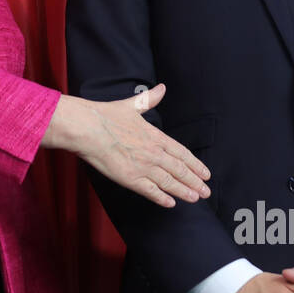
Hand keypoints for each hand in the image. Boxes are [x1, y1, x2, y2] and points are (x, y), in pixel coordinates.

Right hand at [43, 83, 210, 207]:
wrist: (87, 128)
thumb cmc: (106, 116)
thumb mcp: (131, 106)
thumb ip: (149, 100)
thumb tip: (161, 88)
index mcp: (155, 136)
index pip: (181, 153)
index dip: (195, 164)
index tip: (205, 173)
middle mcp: (153, 153)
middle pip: (180, 170)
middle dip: (195, 182)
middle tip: (206, 191)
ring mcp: (143, 167)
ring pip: (169, 182)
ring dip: (184, 191)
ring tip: (195, 198)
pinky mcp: (130, 178)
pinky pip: (150, 191)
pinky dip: (162, 198)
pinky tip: (170, 203)